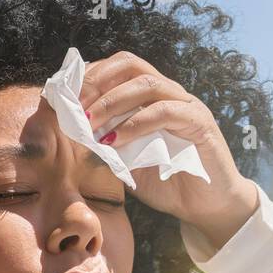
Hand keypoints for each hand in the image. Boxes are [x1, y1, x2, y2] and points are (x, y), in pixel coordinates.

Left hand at [79, 50, 259, 249]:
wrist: (206, 208)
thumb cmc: (168, 183)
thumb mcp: (128, 161)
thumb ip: (108, 143)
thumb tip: (74, 132)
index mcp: (152, 98)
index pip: (119, 68)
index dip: (91, 77)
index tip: (66, 97)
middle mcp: (170, 94)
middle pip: (131, 65)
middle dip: (98, 82)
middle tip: (75, 107)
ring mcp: (187, 105)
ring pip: (147, 84)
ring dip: (112, 101)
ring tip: (90, 123)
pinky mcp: (200, 124)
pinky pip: (166, 112)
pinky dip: (136, 124)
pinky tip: (115, 140)